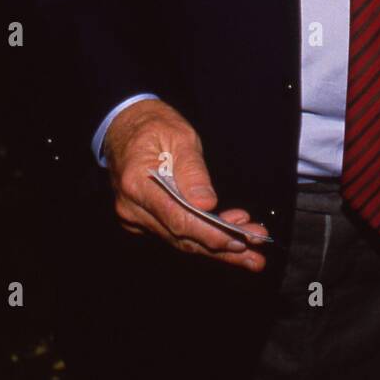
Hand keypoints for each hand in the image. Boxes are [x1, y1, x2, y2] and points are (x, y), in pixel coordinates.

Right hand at [103, 100, 267, 271]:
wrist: (124, 125)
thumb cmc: (153, 126)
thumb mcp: (179, 136)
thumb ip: (193, 171)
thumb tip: (207, 204)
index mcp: (136, 184)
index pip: (177, 218)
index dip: (209, 233)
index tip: (238, 239)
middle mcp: (132, 208)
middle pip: (180, 237)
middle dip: (221, 246)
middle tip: (255, 253)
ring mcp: (135, 218)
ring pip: (180, 240)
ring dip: (217, 247)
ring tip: (250, 254)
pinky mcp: (143, 221)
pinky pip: (175, 234)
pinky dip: (203, 238)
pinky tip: (229, 240)